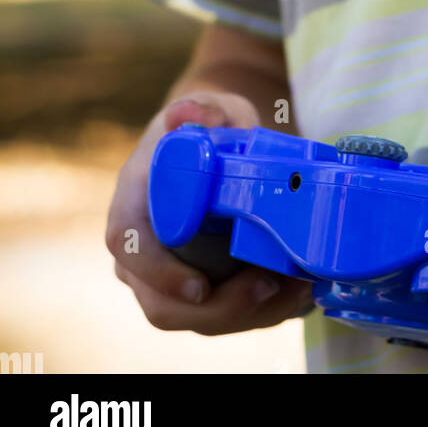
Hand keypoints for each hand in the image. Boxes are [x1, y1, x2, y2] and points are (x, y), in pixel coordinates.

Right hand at [107, 93, 313, 333]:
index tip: (200, 286)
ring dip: (251, 314)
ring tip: (299, 290)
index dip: (158, 273)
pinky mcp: (202, 289)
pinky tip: (300, 293)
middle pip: (162, 304)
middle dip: (221, 308)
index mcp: (134, 202)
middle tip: (271, 287)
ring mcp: (170, 274)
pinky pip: (227, 316)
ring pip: (199, 319)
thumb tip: (188, 114)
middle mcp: (143, 248)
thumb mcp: (213, 108)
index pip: (128, 246)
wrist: (220, 144)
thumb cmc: (210, 126)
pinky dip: (265, 312)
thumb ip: (204, 107)